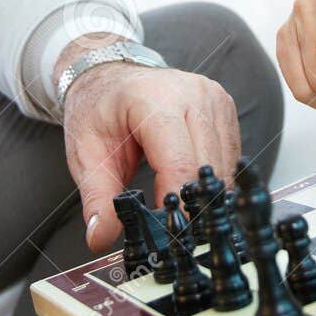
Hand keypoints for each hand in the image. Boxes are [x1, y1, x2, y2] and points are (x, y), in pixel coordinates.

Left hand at [62, 60, 240, 252]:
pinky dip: (213, 178)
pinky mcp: (225, 107)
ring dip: (205, 193)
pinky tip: (191, 185)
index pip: (179, 164)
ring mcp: (213, 98)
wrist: (111, 77)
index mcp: (154, 100)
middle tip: (173, 231)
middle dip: (192, 204)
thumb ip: (97, 197)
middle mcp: (192, 94)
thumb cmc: (98, 112)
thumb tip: (100, 239)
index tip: (168, 236)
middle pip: (206, 168)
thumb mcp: (85, 154)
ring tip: (179, 208)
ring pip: (223, 165)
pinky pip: (230, 156)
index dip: (177, 206)